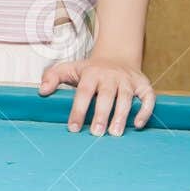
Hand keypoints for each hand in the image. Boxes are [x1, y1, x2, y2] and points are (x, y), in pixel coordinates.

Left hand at [39, 56, 155, 135]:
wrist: (117, 57)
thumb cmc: (90, 70)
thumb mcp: (69, 68)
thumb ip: (52, 77)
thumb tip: (42, 91)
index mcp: (91, 73)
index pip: (84, 92)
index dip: (78, 110)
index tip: (73, 128)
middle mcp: (111, 76)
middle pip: (107, 95)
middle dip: (102, 114)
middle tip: (97, 133)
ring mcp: (128, 80)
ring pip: (127, 97)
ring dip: (122, 115)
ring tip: (115, 133)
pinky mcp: (144, 84)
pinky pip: (148, 98)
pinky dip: (145, 110)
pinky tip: (137, 125)